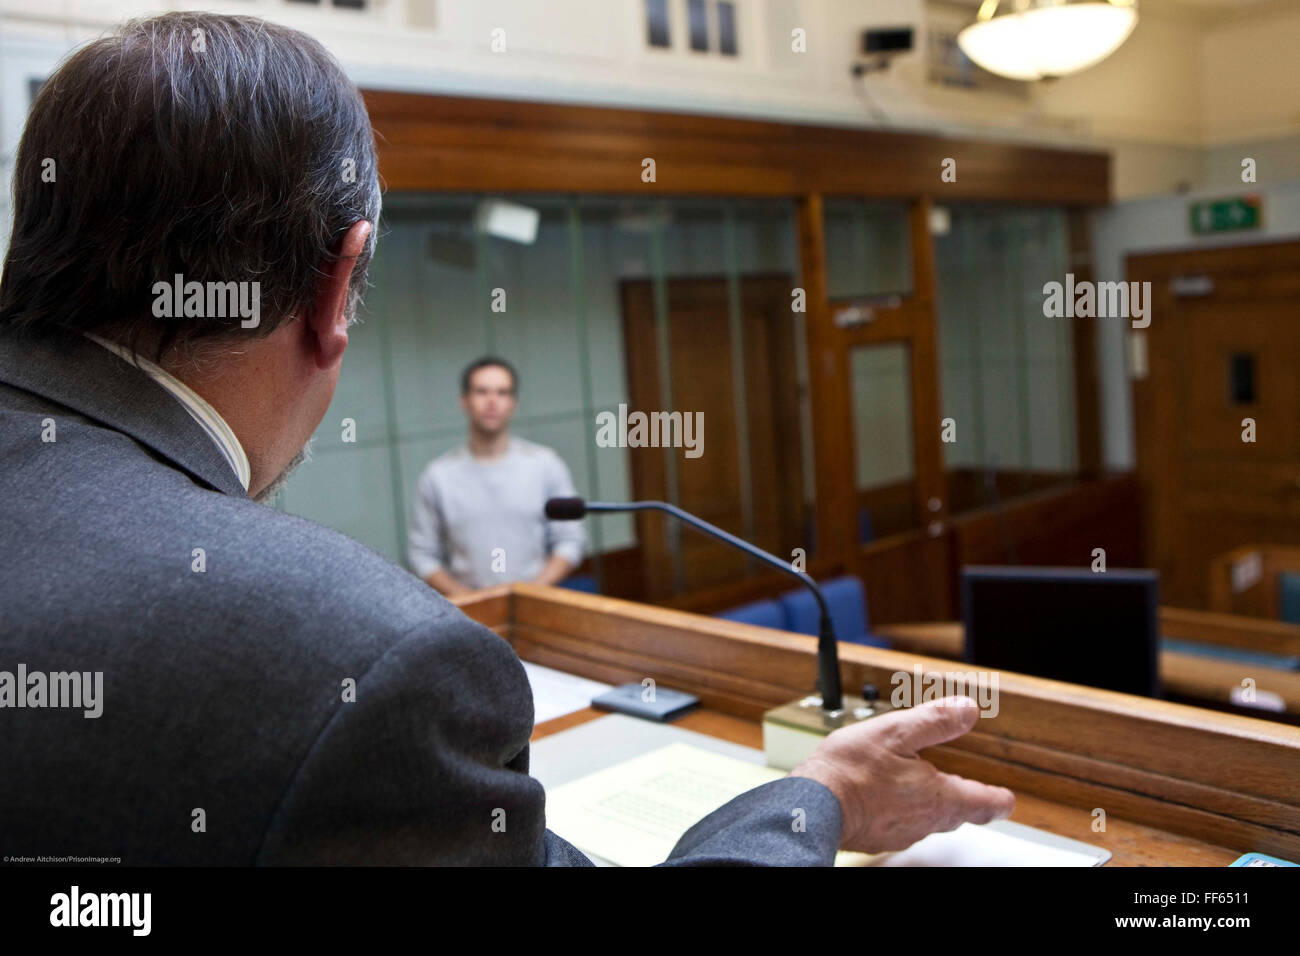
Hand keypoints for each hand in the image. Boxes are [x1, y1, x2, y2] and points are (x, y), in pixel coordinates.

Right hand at [791, 696, 1014, 853]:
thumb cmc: (851, 770)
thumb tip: (967, 710)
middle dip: (968, 803)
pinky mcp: (879, 839)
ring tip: (928, 791)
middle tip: (976, 797)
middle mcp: (925, 822)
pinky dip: (904, 812)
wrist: (814, 804)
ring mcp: (902, 833)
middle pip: (959, 815)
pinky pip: (903, 826)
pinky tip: (890, 800)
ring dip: (934, 807)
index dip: (999, 799)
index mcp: (938, 797)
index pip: (983, 803)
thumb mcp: (896, 731)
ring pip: (930, 822)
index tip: (1007, 799)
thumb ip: (935, 721)